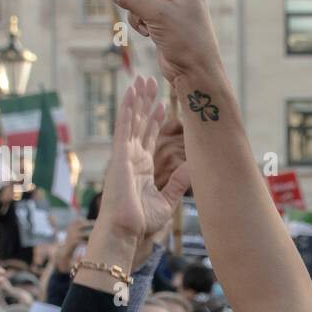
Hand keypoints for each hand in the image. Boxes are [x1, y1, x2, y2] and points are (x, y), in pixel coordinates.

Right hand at [99, 75, 190, 243]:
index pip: (149, 137)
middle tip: (152, 82)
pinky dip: (127, 109)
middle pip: (140, 123)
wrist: (126, 232)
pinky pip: (123, 127)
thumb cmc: (141, 222)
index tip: (164, 104)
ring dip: (137, 99)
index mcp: (142, 168)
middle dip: (147, 103)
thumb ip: (178, 183)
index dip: (156, 120)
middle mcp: (132, 158)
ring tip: (142, 79)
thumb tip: (192, 168)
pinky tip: (131, 93)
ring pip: (131, 120)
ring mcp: (124, 155)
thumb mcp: (166, 200)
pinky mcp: (118, 156)